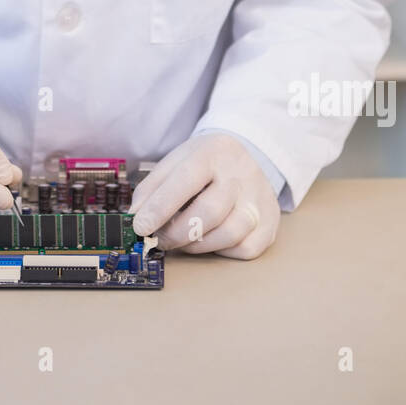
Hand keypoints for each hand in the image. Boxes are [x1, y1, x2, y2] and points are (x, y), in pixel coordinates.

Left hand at [129, 133, 279, 259]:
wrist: (247, 156)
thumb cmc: (205, 164)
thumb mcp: (176, 162)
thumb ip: (153, 187)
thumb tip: (135, 217)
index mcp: (213, 153)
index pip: (185, 181)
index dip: (161, 207)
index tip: (141, 227)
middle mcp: (241, 173)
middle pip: (210, 211)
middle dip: (177, 233)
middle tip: (159, 240)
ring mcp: (259, 198)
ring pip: (230, 233)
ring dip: (198, 245)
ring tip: (183, 241)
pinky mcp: (270, 221)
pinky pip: (246, 248)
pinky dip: (223, 252)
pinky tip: (210, 241)